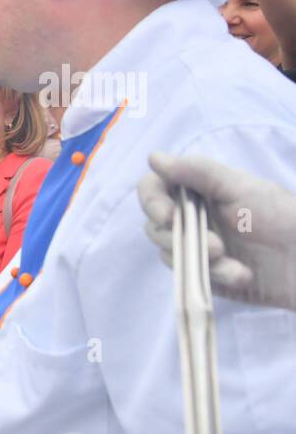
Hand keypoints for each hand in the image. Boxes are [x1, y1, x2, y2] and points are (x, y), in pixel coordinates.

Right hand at [138, 152, 295, 310]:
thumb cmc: (281, 217)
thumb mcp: (240, 188)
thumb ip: (197, 171)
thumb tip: (154, 157)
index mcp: (197, 190)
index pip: (153, 190)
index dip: (152, 202)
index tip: (169, 216)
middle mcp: (191, 216)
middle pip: (154, 225)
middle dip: (180, 239)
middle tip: (215, 246)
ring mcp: (195, 246)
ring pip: (169, 254)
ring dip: (201, 259)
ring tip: (234, 265)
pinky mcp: (203, 273)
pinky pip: (189, 276)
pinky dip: (215, 276)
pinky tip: (242, 275)